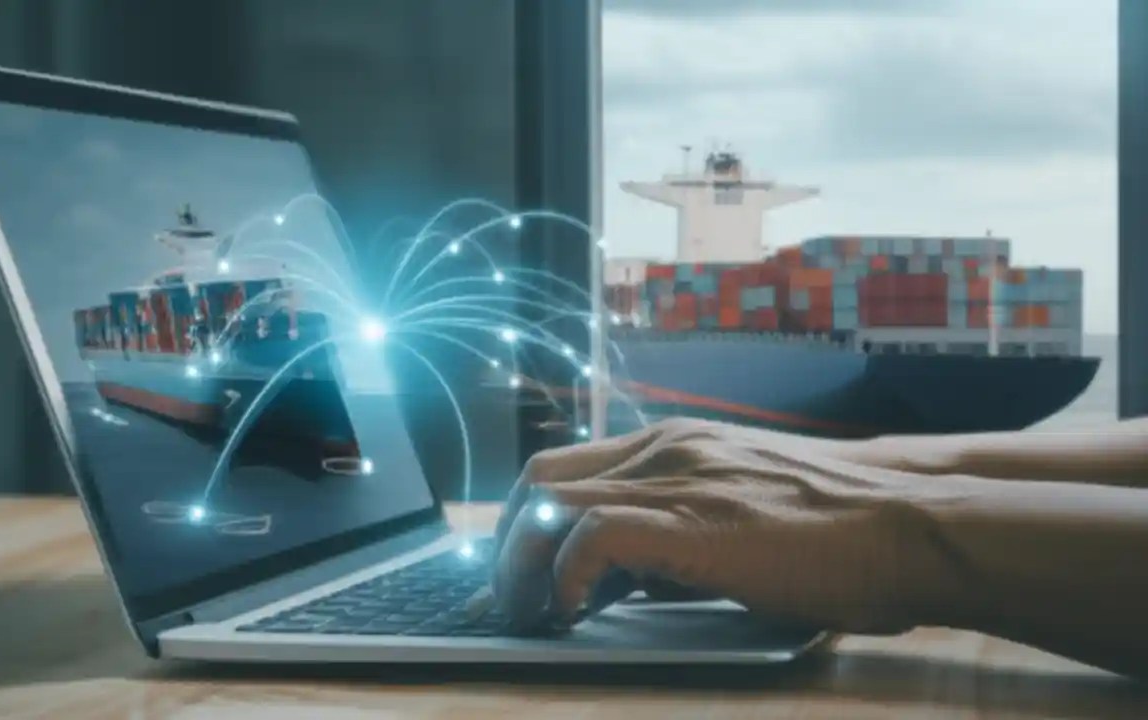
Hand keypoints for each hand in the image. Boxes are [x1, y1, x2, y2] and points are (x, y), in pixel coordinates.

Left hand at [492, 418, 969, 634]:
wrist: (910, 526)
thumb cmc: (840, 533)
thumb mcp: (741, 518)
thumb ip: (679, 533)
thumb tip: (625, 581)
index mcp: (674, 443)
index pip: (563, 467)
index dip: (524, 523)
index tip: (516, 574)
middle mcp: (664, 447)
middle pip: (538, 479)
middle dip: (507, 544)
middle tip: (513, 601)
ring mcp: (677, 477)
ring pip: (547, 504)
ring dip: (521, 567)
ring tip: (530, 618)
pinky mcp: (693, 520)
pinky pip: (591, 538)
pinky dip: (565, 579)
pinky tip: (573, 615)